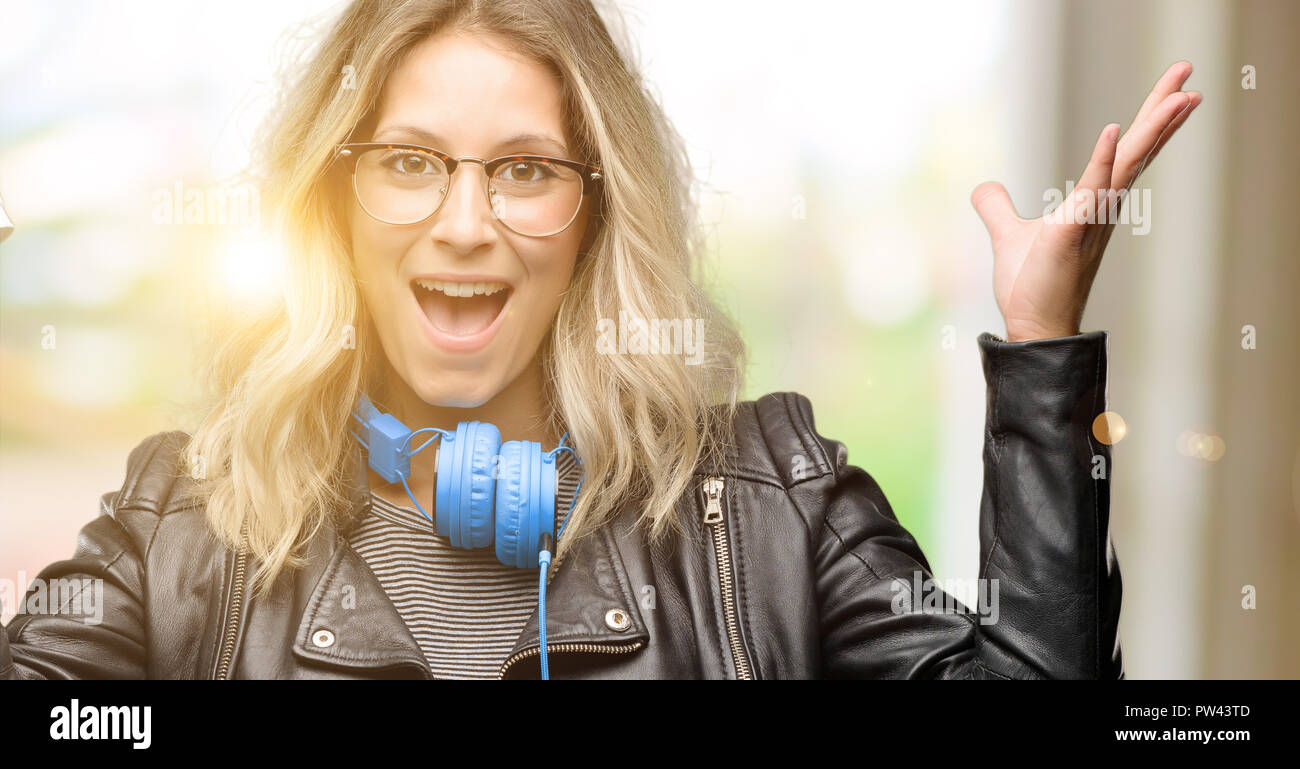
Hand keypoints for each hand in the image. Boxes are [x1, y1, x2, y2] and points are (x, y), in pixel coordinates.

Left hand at [971, 61, 1201, 341]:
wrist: (1033, 326)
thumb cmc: (1030, 286)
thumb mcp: (1007, 235)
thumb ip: (997, 208)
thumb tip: (983, 187)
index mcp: (1095, 203)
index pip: (1125, 151)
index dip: (1149, 120)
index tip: (1177, 88)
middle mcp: (1103, 207)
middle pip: (1138, 148)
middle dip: (1163, 108)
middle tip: (1188, 69)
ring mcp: (1092, 219)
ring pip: (1127, 163)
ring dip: (1153, 128)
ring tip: (1180, 94)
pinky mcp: (1072, 232)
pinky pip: (1092, 190)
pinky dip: (1102, 160)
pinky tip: (1113, 131)